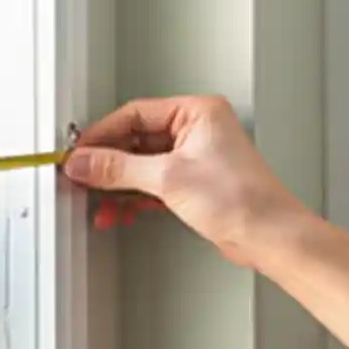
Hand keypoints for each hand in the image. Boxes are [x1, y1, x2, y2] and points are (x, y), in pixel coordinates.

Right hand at [63, 95, 311, 266]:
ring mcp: (194, 157)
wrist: (270, 236)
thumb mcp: (168, 178)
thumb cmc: (243, 200)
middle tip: (81, 177)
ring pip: (140, 164)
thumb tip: (84, 161)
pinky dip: (133, 197)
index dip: (101, 134)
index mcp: (197, 112)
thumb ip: (118, 168)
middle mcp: (196, 129)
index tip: (79, 153)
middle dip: (107, 164)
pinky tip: (119, 211)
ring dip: (117, 185)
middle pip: (134, 140)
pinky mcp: (193, 182)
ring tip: (98, 201)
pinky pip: (151, 182)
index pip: (134, 114)